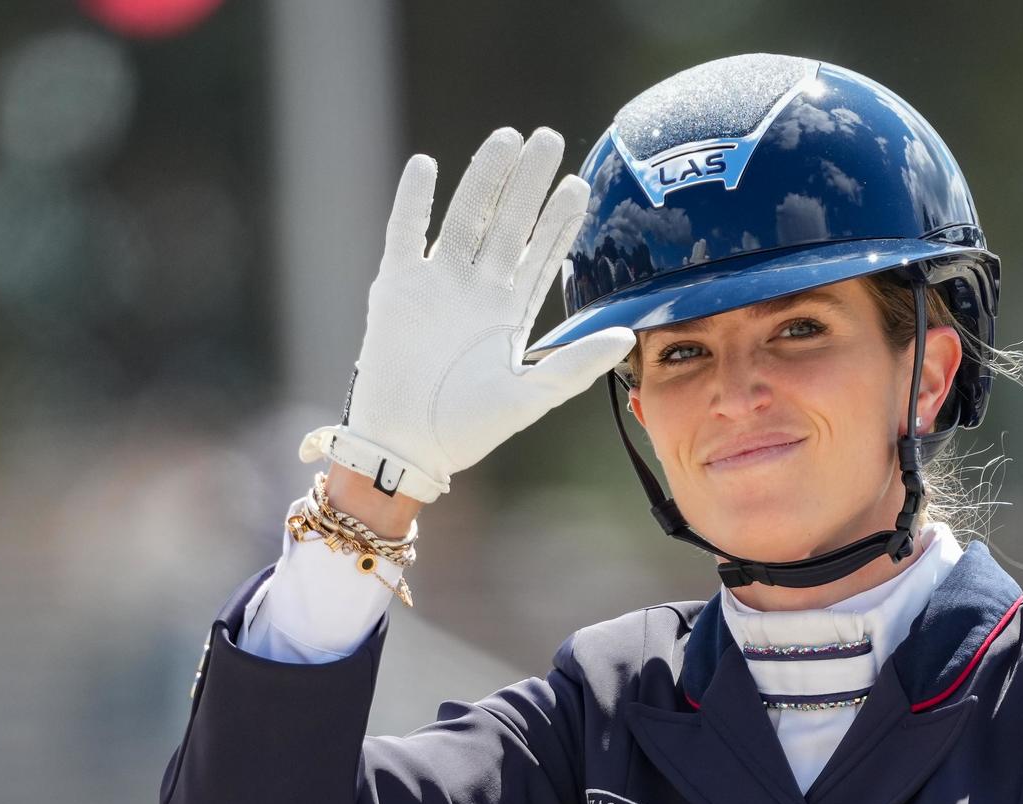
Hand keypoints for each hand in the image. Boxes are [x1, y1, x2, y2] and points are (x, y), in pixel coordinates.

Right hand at [299, 126, 634, 503]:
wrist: (406, 446)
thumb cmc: (468, 429)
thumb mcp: (530, 397)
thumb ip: (575, 365)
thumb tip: (626, 335)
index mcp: (508, 311)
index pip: (539, 253)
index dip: (558, 220)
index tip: (578, 185)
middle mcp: (475, 289)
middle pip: (506, 222)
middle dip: (527, 183)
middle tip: (548, 138)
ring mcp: (436, 282)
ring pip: (464, 217)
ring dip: (483, 179)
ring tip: (505, 139)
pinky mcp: (397, 286)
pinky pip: (404, 233)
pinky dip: (413, 201)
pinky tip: (425, 167)